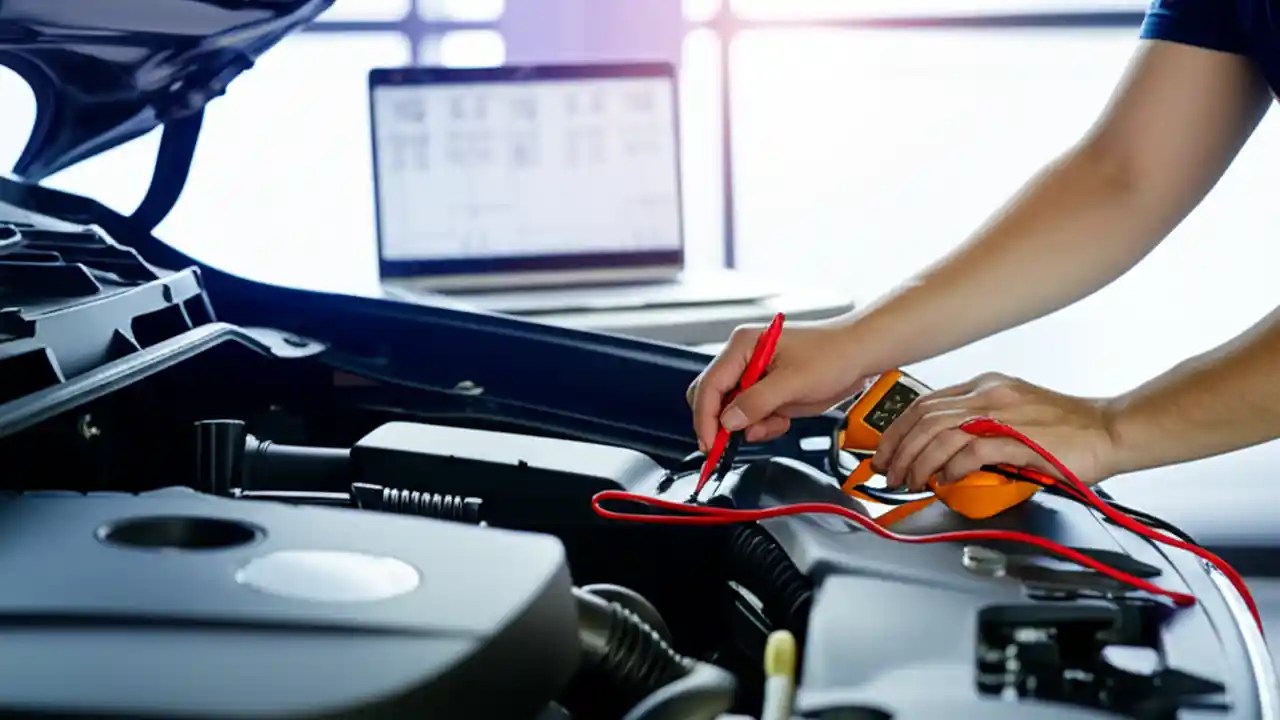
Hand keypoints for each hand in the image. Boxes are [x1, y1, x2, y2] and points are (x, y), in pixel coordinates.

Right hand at [687, 320, 869, 448]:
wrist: (860, 356)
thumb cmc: (833, 355)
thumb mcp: (793, 382)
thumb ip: (756, 402)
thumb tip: (727, 422)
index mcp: (743, 346)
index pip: (710, 385)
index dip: (706, 417)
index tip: (711, 444)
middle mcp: (743, 358)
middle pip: (713, 397)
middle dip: (722, 423)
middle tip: (731, 444)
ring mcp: (754, 375)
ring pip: (731, 411)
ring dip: (749, 426)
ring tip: (775, 423)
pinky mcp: (766, 391)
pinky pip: (750, 416)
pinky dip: (763, 425)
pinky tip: (782, 420)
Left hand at [871, 372, 1117, 490]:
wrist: (1111, 430)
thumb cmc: (1065, 429)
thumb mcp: (1012, 414)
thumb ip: (977, 427)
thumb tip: (940, 455)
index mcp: (985, 386)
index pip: (924, 403)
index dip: (897, 430)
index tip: (885, 453)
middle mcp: (989, 395)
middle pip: (924, 418)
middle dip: (898, 449)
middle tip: (889, 473)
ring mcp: (1004, 416)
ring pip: (940, 434)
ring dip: (918, 462)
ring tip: (911, 482)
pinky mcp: (1021, 440)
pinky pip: (972, 451)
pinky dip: (951, 468)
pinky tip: (945, 481)